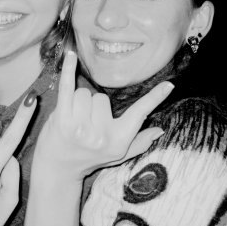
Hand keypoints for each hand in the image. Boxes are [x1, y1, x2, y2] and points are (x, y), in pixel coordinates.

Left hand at [33, 51, 173, 182]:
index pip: (139, 114)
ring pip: (85, 93)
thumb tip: (160, 130)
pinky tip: (71, 55)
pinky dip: (68, 70)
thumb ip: (139, 142)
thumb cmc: (89, 159)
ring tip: (74, 118)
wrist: (58, 169)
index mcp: (118, 140)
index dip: (155, 98)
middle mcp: (101, 135)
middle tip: (86, 122)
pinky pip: (67, 87)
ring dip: (78, 101)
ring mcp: (80, 127)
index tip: (169, 85)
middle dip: (94, 105)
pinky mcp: (62, 118)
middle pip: (102, 97)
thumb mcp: (118, 155)